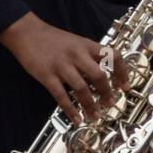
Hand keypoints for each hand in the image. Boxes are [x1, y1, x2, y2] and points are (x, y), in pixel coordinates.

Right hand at [0, 12, 129, 126]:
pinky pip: (61, 96)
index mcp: (87, 45)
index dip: (122, 72)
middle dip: (107, 93)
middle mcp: (77, 54)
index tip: (125, 87)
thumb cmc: (53, 39)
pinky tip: (76, 119)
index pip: (112, 56)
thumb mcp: (77, 41)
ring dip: (90, 105)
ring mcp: (62, 65)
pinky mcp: (47, 75)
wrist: (27, 33)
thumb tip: (104, 75)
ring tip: (95, 116)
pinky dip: (71, 110)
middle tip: (110, 104)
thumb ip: (89, 55)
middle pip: (99, 75)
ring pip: (82, 88)